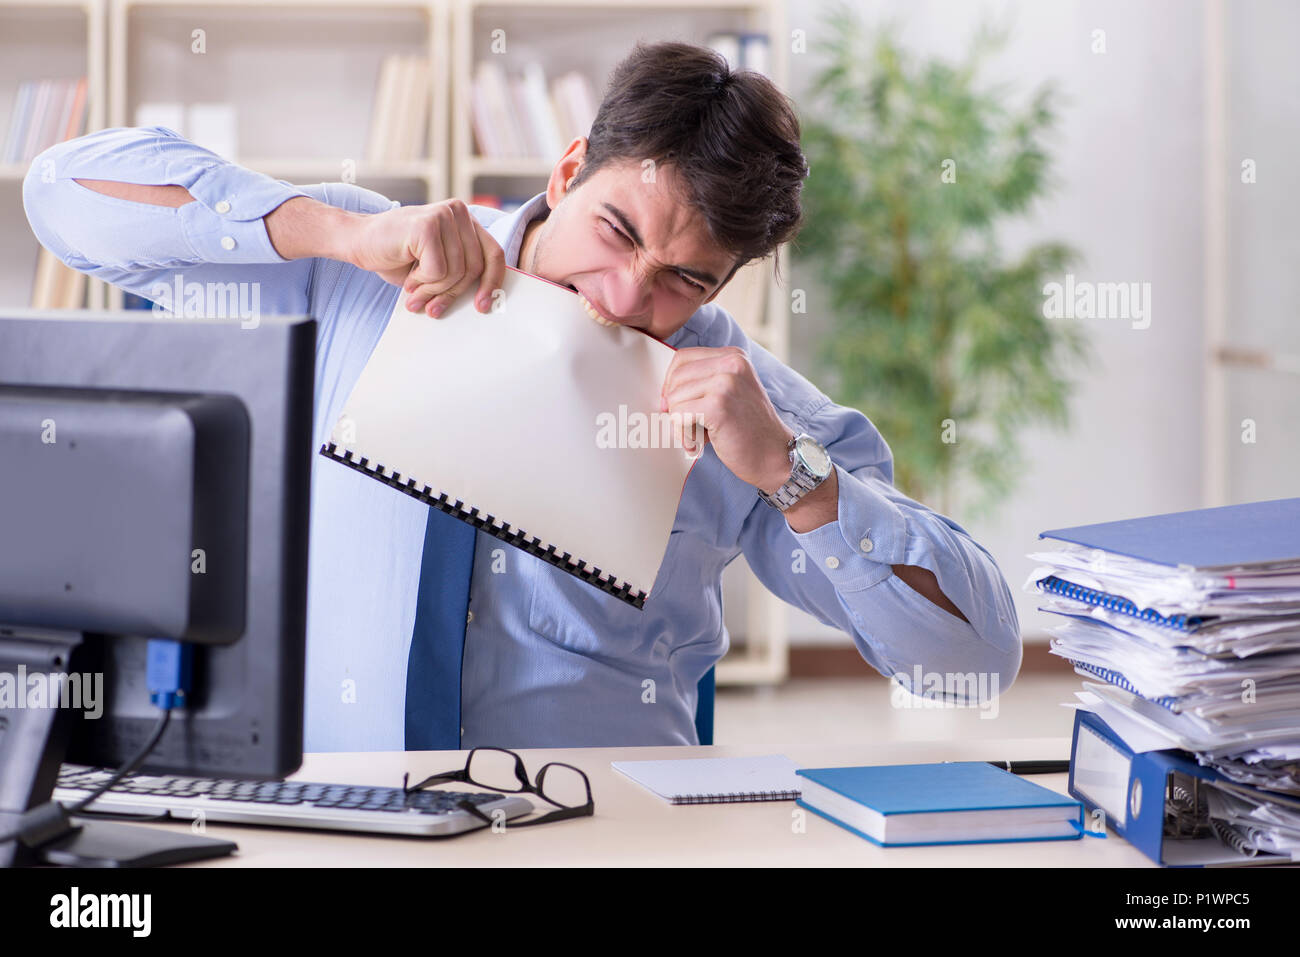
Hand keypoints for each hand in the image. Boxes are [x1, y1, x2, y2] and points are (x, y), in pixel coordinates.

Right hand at [346, 198, 505, 316]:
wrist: (358, 241)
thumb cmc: (397, 256)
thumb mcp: (437, 265)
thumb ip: (461, 273)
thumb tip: (486, 299)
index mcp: (465, 220)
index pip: (493, 253)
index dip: (492, 282)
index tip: (483, 306)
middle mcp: (458, 212)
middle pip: (474, 267)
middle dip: (452, 293)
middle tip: (432, 307)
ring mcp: (443, 216)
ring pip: (456, 272)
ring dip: (433, 290)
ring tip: (414, 291)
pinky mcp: (428, 226)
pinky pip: (438, 271)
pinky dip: (422, 282)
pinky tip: (408, 277)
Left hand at [659, 346, 794, 488]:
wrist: (774, 456)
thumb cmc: (747, 430)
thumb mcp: (729, 393)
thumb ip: (703, 383)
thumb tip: (662, 394)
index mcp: (734, 356)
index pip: (683, 358)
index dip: (672, 384)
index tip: (679, 406)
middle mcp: (732, 363)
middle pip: (675, 378)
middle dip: (675, 406)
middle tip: (690, 427)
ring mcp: (726, 383)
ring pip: (674, 398)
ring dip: (679, 423)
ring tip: (698, 436)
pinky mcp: (718, 405)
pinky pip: (678, 415)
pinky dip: (683, 434)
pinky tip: (698, 443)